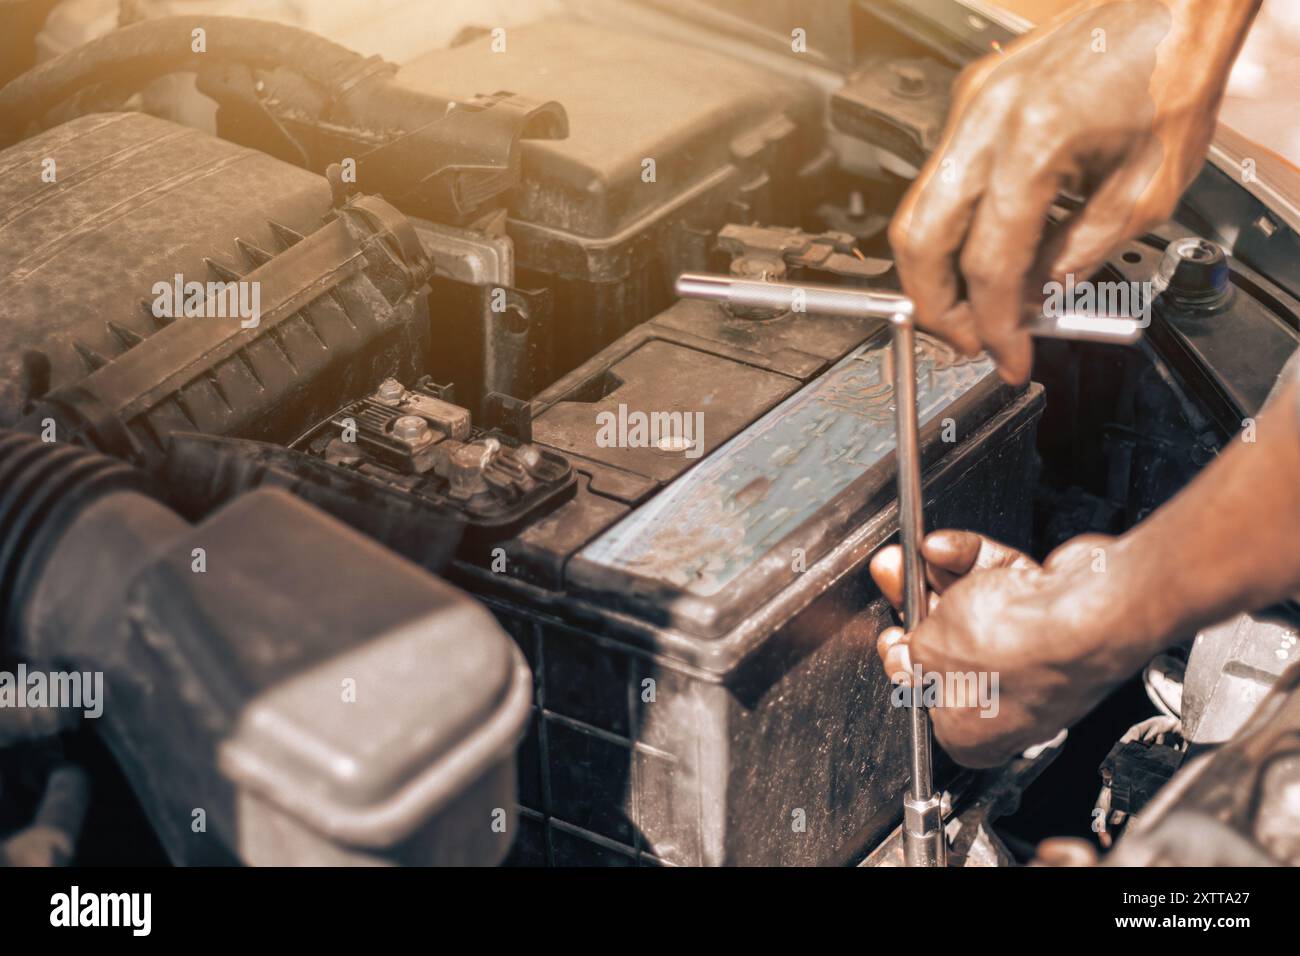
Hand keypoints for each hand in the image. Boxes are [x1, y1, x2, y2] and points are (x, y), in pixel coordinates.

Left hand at [869, 530, 1156, 766]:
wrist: (1091, 611)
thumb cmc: (1019, 650)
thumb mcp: (931, 652)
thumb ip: (914, 644)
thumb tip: (915, 640)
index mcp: (975, 735)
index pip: (925, 696)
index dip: (902, 660)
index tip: (890, 636)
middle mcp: (1007, 701)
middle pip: (948, 645)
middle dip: (915, 605)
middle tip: (892, 576)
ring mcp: (1032, 652)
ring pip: (972, 607)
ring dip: (938, 575)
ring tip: (914, 552)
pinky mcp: (1049, 608)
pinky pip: (999, 582)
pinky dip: (973, 562)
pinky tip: (946, 548)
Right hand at [888, 0, 1259, 383]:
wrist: (1168, 0)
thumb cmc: (1171, 68)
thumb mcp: (1150, 186)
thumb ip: (1085, 250)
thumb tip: (1039, 299)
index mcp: (1033, 143)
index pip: (989, 263)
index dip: (994, 325)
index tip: (1007, 357)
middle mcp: (985, 122)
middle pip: (919, 240)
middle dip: (936, 306)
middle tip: (968, 341)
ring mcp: (969, 108)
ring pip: (920, 212)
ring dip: (942, 271)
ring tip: (981, 305)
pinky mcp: (971, 102)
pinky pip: (944, 181)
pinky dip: (958, 228)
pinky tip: (993, 250)